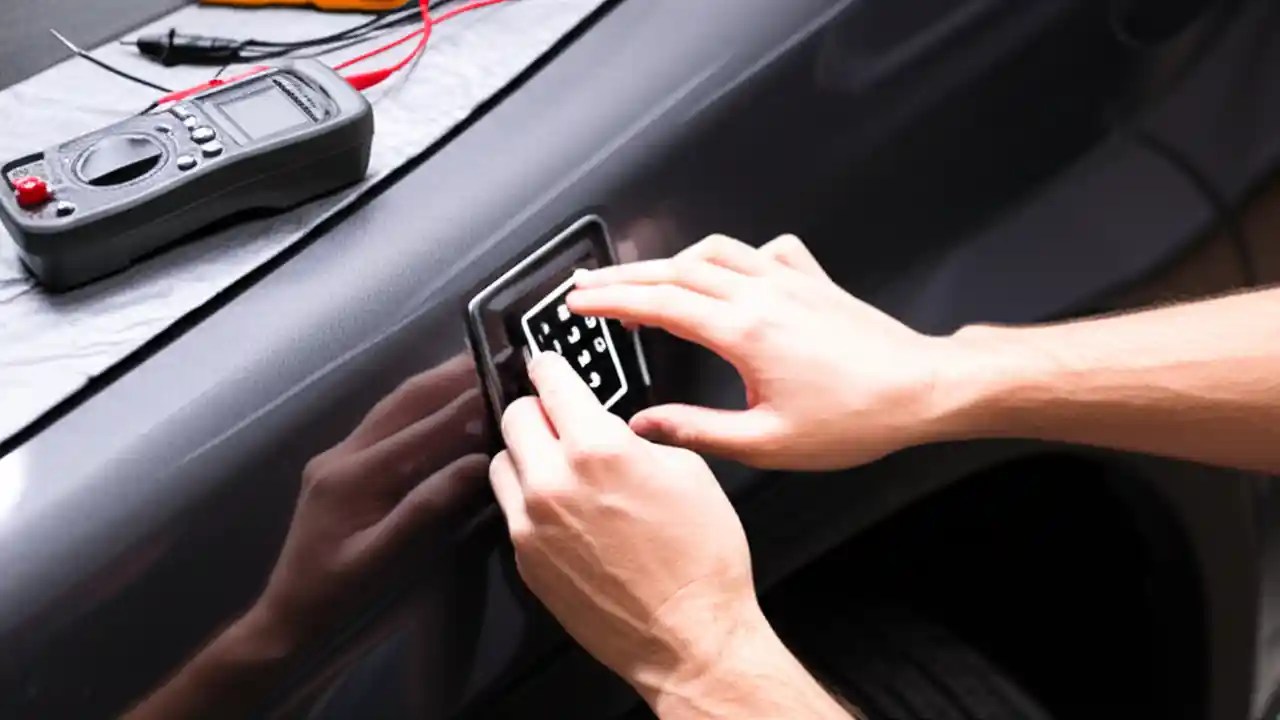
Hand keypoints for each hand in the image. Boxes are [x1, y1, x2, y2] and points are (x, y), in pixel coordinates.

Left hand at [253, 356, 488, 647]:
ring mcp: (338, 456)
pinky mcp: (340, 465)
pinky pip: (385, 424)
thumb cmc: (336, 592)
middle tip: (492, 355)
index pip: (420, 430)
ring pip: (392, 407)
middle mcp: (342, 454)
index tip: (502, 382)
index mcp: (353, 476)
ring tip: (474, 367)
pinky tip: (442, 404)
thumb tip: (478, 465)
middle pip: (402, 402)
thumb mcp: (382, 557)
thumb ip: (426, 508)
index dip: (464, 405)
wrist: (287, 611)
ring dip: (434, 385)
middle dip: (448, 376)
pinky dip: (419, 408)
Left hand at [489, 352, 767, 701]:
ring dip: (527, 457)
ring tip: (563, 469)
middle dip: (538, 411)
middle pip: (514, 416)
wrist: (690, 636)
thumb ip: (638, 436)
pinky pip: (512, 511)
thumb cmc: (701, 562)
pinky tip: (567, 513)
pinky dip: (531, 502)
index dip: (550, 367)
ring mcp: (532, 525)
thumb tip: (613, 428)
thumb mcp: (689, 470)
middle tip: (559, 418)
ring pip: (503, 463)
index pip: (550, 381)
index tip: (548, 365)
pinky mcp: (526, 560)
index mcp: (598, 449)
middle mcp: (554, 483)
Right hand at [568, 234, 954, 469]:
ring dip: (669, 262)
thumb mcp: (767, 442)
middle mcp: (762, 294)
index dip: (611, 302)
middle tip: (587, 285)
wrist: (923, 389)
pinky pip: (760, 250)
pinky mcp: (812, 281)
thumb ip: (698, 431)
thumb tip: (646, 427)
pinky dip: (731, 255)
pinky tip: (727, 269)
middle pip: (675, 270)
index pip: (658, 304)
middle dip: (623, 276)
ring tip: (642, 278)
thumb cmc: (857, 417)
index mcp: (744, 331)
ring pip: (713, 252)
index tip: (579, 304)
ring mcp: (788, 280)